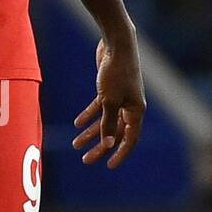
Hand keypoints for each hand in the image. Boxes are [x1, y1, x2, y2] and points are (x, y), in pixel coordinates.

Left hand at [73, 33, 145, 168]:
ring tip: (75, 144)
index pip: (130, 139)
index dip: (120, 153)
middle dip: (100, 147)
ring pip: (105, 121)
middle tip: (86, 160)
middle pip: (115, 133)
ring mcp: (120, 98)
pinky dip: (88, 115)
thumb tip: (108, 144)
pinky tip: (77, 124)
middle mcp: (130, 107)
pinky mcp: (109, 89)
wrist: (115, 45)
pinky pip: (99, 107)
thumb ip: (108, 122)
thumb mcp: (109, 100)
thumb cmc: (116, 72)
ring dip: (91, 133)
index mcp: (136, 112)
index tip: (108, 165)